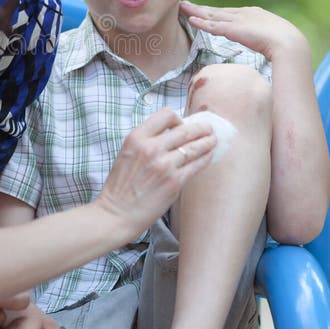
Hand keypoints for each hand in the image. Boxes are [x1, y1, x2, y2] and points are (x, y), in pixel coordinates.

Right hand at [96, 108, 215, 232]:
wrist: (116, 213)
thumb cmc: (120, 186)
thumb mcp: (127, 153)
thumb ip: (146, 142)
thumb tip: (171, 135)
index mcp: (137, 138)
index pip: (165, 115)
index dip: (178, 119)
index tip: (182, 125)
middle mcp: (151, 148)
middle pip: (185, 130)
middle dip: (200, 128)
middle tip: (208, 128)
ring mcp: (164, 165)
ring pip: (194, 147)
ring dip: (207, 142)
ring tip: (213, 140)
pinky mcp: (175, 181)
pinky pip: (196, 165)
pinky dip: (205, 158)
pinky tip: (208, 156)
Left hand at [180, 1, 307, 61]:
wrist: (289, 43)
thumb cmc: (286, 44)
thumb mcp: (272, 38)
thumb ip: (264, 39)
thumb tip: (265, 47)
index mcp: (253, 14)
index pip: (229, 13)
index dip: (215, 12)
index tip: (204, 10)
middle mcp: (243, 14)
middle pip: (217, 11)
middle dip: (201, 8)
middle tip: (186, 4)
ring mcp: (238, 21)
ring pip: (211, 15)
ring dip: (196, 11)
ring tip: (183, 7)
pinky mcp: (233, 29)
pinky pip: (213, 26)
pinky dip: (201, 23)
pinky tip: (190, 19)